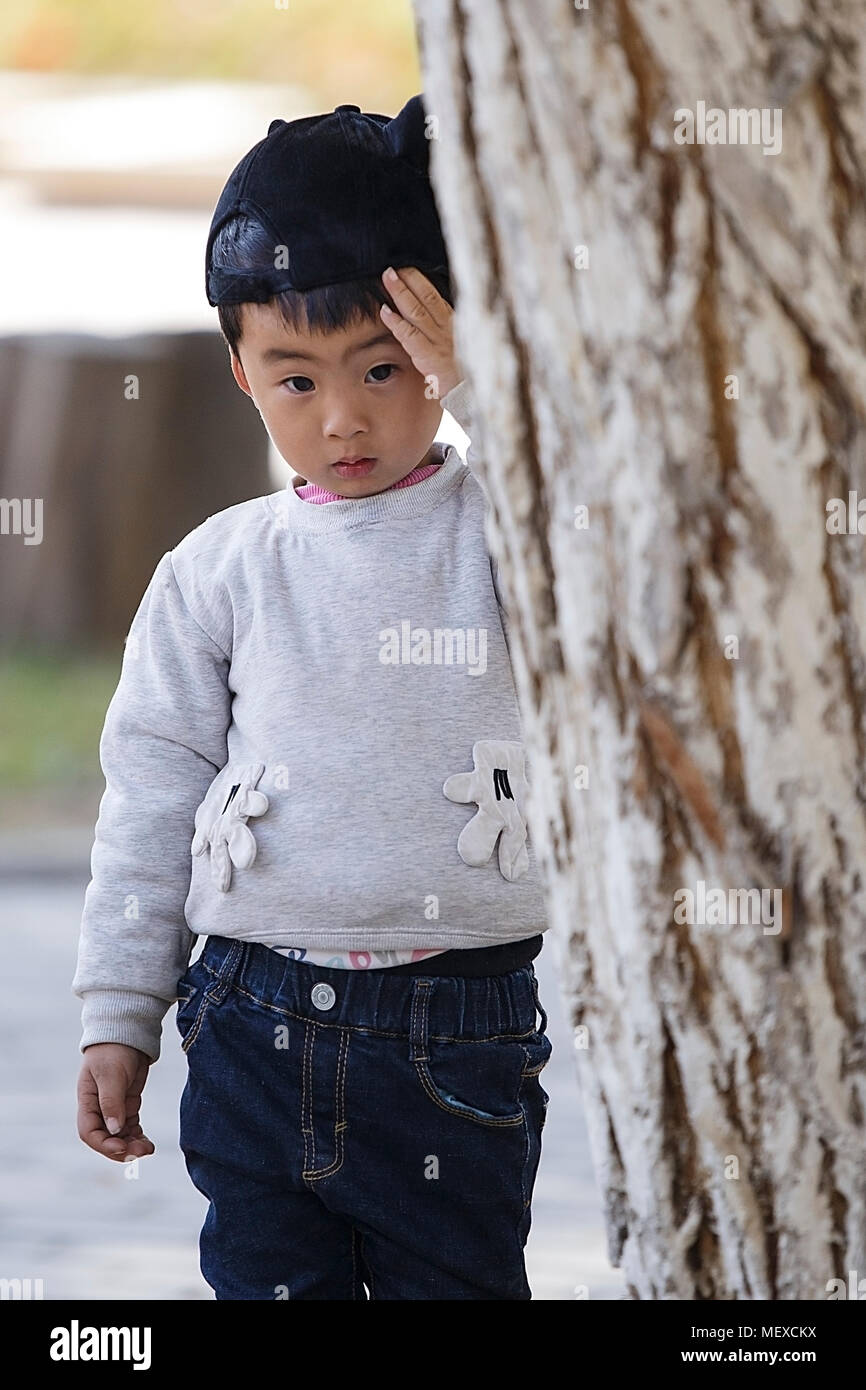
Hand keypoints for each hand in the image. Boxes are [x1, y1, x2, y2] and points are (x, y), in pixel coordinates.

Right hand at [77, 1043, 154, 1162]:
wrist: (127, 1031)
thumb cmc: (113, 1049)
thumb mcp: (111, 1073)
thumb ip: (111, 1101)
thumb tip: (114, 1130)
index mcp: (87, 1100)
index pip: (89, 1132)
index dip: (103, 1144)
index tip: (122, 1147)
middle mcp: (98, 1107)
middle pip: (105, 1138)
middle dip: (121, 1149)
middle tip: (140, 1152)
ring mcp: (113, 1106)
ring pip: (119, 1135)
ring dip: (131, 1145)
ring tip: (148, 1148)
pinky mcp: (127, 1103)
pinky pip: (130, 1127)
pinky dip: (138, 1136)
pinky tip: (147, 1142)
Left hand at [379, 266, 462, 400]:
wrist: (474, 396)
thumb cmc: (465, 374)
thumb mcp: (461, 347)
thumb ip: (446, 331)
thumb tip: (430, 316)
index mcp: (455, 324)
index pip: (435, 297)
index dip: (420, 281)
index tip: (406, 268)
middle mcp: (447, 328)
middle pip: (427, 297)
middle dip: (408, 279)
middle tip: (391, 267)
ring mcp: (439, 342)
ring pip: (417, 311)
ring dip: (400, 293)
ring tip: (386, 278)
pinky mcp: (430, 357)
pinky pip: (410, 336)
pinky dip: (396, 322)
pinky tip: (384, 312)